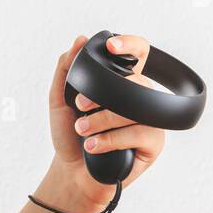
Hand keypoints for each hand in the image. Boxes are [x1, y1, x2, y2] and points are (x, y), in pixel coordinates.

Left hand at [46, 33, 166, 210]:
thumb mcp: (59, 99)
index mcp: (120, 84)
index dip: (130, 44)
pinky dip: (112, 139)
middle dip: (102, 94)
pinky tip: (93, 146)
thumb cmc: (69, 135)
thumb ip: (66, 68)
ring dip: (103, 119)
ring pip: (136, 107)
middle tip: (79, 106)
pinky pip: (140, 132)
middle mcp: (138, 98)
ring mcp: (149, 119)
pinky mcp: (154, 143)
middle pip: (136, 82)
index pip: (137, 54)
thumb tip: (79, 40)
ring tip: (82, 130)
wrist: (71, 171)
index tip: (111, 47)